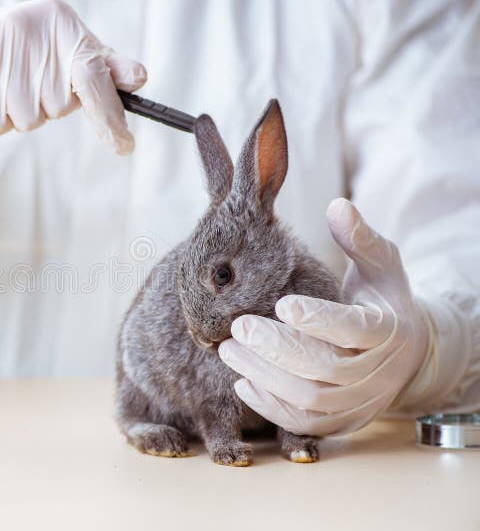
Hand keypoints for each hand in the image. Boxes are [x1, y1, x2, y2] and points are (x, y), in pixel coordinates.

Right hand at [0, 0, 145, 152]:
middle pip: (60, 106)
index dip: (109, 114)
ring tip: (8, 87)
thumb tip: (139, 78)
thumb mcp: (69, 50)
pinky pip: (0, 126)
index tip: (125, 145)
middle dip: (50, 106)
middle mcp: (27, 30)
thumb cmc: (29, 54)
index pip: (93, 75)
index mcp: (58, 20)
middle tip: (33, 83)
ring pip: (31, 121)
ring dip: (23, 114)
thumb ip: (105, 67)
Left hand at [219, 198, 433, 435]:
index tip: (282, 302)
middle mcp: (378, 373)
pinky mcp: (339, 422)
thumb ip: (359, 239)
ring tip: (228, 350)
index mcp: (389, 331)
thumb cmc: (379, 300)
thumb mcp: (379, 266)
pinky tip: (241, 381)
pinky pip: (302, 422)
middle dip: (278, 348)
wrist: (401, 353)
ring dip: (265, 376)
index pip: (355, 329)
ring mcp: (359, 402)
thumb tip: (337, 205)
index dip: (319, 319)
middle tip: (238, 327)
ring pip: (310, 399)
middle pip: (326, 369)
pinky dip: (270, 405)